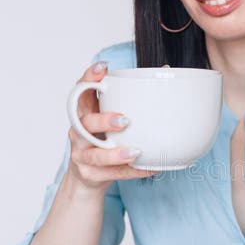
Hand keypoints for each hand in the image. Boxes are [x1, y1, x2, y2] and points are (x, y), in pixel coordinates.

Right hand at [68, 62, 156, 188]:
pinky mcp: (89, 174)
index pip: (81, 92)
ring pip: (95, 154)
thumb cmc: (103, 141)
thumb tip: (165, 70)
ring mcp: (81, 154)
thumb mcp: (109, 120)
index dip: (89, 78)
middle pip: (84, 123)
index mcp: (84, 114)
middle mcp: (78, 133)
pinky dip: (131, 172)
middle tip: (125, 120)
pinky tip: (149, 168)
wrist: (88, 177)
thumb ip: (128, 100)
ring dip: (114, 153)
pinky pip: (111, 174)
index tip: (103, 68)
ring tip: (135, 151)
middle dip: (103, 121)